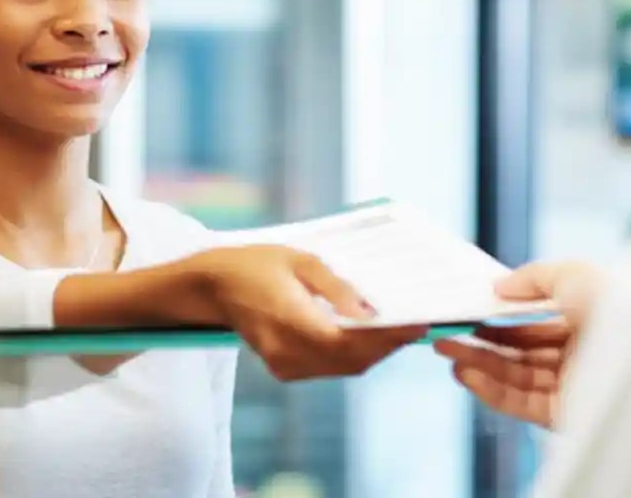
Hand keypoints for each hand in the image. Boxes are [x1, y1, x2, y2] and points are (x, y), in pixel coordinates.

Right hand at [192, 245, 427, 380]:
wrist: (212, 287)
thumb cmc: (255, 264)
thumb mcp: (299, 260)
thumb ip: (337, 287)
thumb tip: (372, 311)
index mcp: (288, 320)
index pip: (348, 341)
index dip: (387, 337)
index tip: (418, 323)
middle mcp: (286, 352)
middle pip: (352, 360)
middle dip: (389, 344)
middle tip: (418, 323)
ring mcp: (284, 365)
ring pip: (344, 368)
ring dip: (375, 350)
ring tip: (401, 327)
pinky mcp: (285, 369)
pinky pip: (331, 367)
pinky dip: (355, 354)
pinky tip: (370, 334)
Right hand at [434, 260, 598, 426]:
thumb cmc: (618, 302)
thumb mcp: (572, 273)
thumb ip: (532, 277)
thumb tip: (499, 287)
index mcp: (589, 323)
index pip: (536, 327)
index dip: (501, 322)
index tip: (470, 316)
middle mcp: (582, 357)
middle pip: (522, 354)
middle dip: (482, 346)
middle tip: (445, 336)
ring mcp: (575, 386)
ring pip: (517, 378)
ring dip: (479, 367)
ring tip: (447, 353)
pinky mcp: (569, 414)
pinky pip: (523, 403)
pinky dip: (491, 390)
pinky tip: (466, 373)